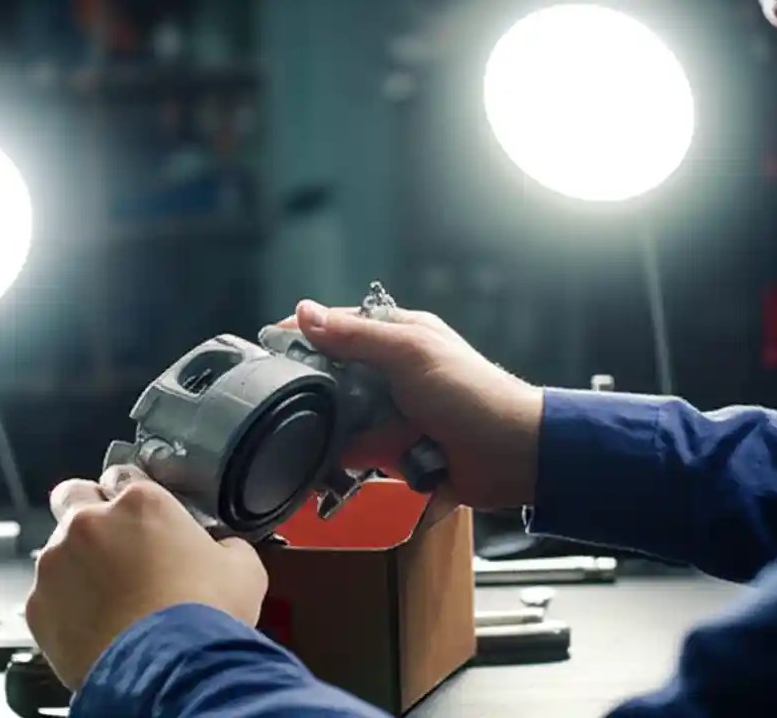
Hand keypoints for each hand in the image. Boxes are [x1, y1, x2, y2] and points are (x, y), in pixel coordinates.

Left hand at [25, 466, 267, 688]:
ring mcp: (58, 563)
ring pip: (58, 549)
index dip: (135, 495)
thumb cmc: (203, 619)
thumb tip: (223, 549)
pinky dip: (67, 605)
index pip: (125, 475)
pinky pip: (49, 595)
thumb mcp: (242, 567)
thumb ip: (225, 544)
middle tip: (112, 539)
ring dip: (78, 563)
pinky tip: (97, 623)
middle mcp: (90, 523)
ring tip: (110, 596)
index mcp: (141, 503)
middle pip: (72, 494)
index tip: (142, 516)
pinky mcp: (39, 606)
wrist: (170, 673)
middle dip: (87, 509)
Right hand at [278, 300, 543, 507]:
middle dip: (308, 386)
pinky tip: (316, 464)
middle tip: (270, 397)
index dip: (305, 333)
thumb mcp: (409, 353)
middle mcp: (393, 372)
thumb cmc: (468, 393)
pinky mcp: (395, 450)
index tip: (266, 345)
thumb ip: (356, 336)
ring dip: (323, 426)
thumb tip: (304, 312)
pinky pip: (356, 451)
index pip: (341, 325)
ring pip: (341, 415)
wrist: (510, 455)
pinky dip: (340, 458)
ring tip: (287, 433)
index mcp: (401, 336)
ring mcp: (393, 412)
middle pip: (335, 374)